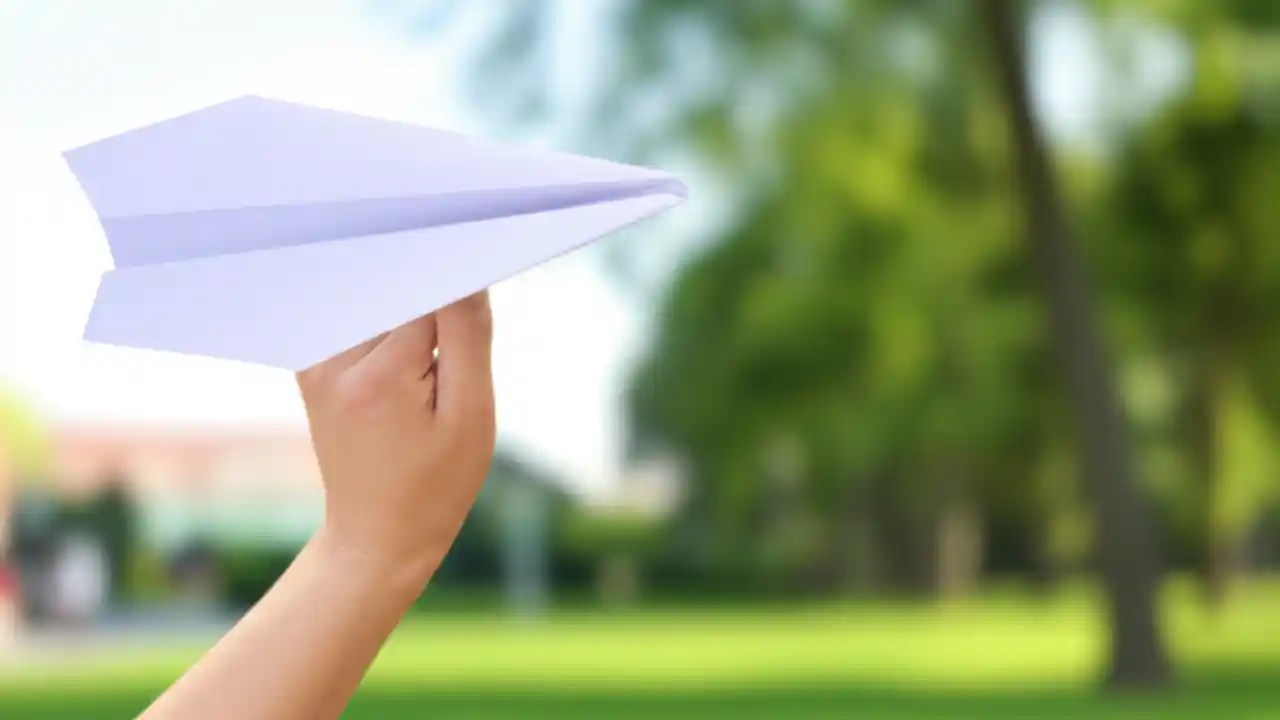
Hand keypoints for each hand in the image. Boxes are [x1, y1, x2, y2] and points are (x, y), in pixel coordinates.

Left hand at [297, 292, 495, 586]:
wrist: (378, 536)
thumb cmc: (436, 483)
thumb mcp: (471, 414)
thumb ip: (469, 335)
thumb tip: (469, 269)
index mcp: (377, 377)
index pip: (428, 291)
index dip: (461, 288)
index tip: (478, 302)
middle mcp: (332, 362)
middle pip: (399, 292)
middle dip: (436, 302)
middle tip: (454, 351)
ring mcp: (314, 363)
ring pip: (380, 304)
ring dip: (413, 319)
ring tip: (430, 372)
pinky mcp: (312, 365)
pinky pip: (360, 322)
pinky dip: (389, 331)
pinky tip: (408, 366)